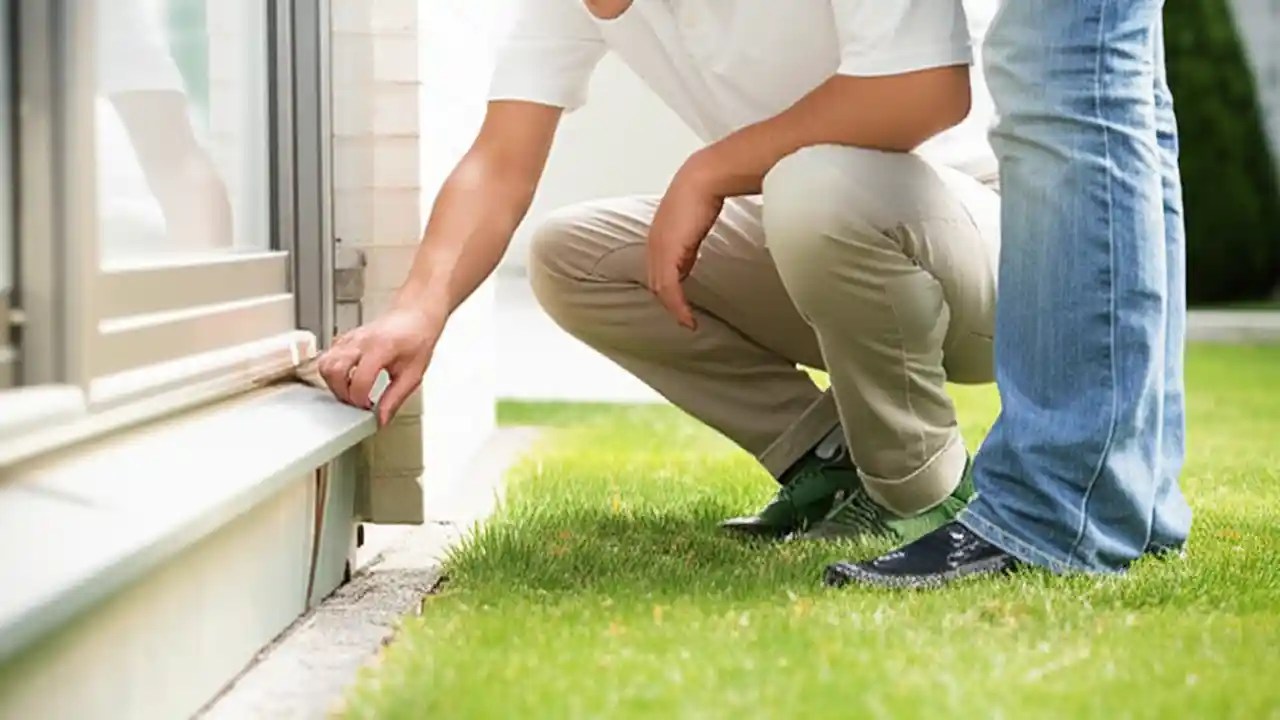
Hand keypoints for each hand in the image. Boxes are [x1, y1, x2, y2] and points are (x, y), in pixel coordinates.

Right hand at [318, 305, 442, 426]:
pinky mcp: (344, 339)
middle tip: (358, 401)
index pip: (359, 380)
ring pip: (325, 363)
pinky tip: (349, 379)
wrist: (414, 317)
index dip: (360, 400)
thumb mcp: (413, 374)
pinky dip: (333, 373)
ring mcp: (350, 338)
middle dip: (342, 393)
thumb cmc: (417, 340)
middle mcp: (360, 341)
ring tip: (352, 391)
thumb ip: (395, 398)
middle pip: (334, 371)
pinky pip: (328, 357)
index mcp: (380, 348)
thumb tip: (381, 419)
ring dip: (334, 383)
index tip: (368, 407)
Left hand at [647, 159, 724, 329]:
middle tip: (684, 319)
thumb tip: (687, 263)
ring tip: (687, 322)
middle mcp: (653, 244)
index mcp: (657, 237)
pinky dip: (678, 306)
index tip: (679, 304)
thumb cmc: (701, 193)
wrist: (703, 179)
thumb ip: (686, 245)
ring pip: (661, 289)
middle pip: (655, 283)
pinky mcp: (669, 254)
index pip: (657, 271)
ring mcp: (659, 249)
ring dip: (674, 308)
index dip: (666, 290)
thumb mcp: (691, 224)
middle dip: (669, 303)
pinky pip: (670, 288)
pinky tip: (688, 318)